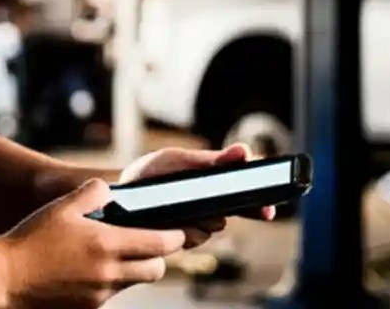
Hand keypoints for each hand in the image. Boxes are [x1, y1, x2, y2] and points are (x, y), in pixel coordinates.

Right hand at [0, 179, 185, 308]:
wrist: (5, 279)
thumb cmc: (31, 240)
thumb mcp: (61, 207)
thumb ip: (91, 193)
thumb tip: (108, 189)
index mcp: (107, 244)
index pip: (161, 245)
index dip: (175, 237)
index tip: (176, 231)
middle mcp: (109, 273)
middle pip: (156, 270)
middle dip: (158, 257)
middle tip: (149, 244)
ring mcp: (100, 294)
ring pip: (133, 283)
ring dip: (132, 270)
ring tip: (113, 254)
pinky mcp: (88, 308)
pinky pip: (110, 294)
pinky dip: (109, 282)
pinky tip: (88, 270)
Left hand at [118, 143, 275, 249]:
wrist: (118, 201)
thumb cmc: (149, 174)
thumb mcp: (176, 161)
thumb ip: (209, 160)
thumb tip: (243, 151)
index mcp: (211, 178)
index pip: (244, 183)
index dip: (261, 189)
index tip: (271, 193)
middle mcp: (210, 201)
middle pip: (243, 208)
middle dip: (253, 209)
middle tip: (263, 211)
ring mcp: (199, 221)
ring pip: (218, 224)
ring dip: (207, 217)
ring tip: (185, 208)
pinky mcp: (185, 238)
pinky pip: (198, 237)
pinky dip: (188, 229)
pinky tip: (175, 223)